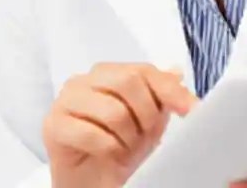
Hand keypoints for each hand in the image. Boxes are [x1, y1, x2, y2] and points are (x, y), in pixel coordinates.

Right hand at [44, 63, 198, 187]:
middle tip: (145, 136)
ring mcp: (65, 102)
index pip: (143, 70)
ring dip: (127, 138)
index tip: (192, 111)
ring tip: (124, 148)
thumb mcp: (148, 124)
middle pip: (126, 81)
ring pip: (112, 110)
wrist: (90, 182)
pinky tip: (108, 154)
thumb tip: (177, 72)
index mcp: (106, 75)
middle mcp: (83, 81)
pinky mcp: (53, 126)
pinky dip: (109, 149)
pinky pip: (92, 134)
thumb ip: (161, 97)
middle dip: (146, 114)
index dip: (171, 91)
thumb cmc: (116, 150)